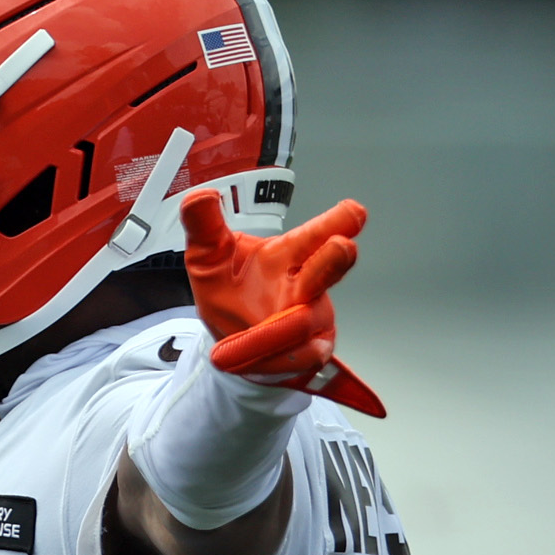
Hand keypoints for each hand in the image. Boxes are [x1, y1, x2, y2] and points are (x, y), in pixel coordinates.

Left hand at [180, 191, 386, 416]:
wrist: (232, 343)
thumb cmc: (228, 294)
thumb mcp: (206, 257)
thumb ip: (203, 226)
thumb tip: (200, 196)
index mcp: (286, 257)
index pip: (313, 236)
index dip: (336, 222)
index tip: (354, 211)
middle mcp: (305, 287)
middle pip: (327, 269)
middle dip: (335, 259)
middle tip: (343, 247)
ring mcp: (311, 320)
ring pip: (310, 321)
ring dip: (291, 325)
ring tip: (264, 332)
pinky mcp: (311, 352)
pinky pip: (302, 357)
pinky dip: (281, 358)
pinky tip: (267, 358)